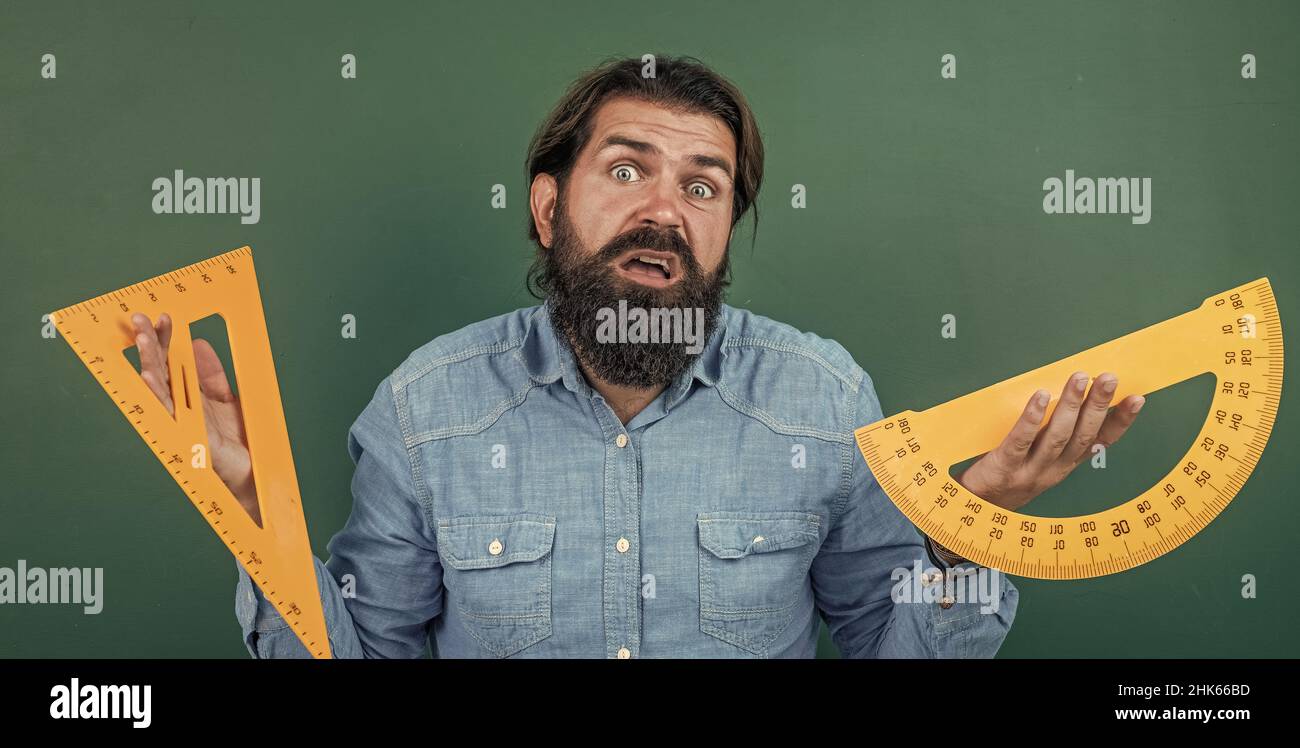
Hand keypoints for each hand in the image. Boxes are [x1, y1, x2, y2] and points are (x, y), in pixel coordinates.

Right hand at [130, 312, 260, 524]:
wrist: (255, 470)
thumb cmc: (239, 437)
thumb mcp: (227, 397)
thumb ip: (212, 373)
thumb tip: (199, 343)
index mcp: (189, 395)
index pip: (172, 361)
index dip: (167, 339)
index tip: (164, 316)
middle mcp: (181, 406)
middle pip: (160, 369)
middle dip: (151, 343)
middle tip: (141, 317)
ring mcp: (181, 420)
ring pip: (158, 387)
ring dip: (149, 361)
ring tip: (143, 336)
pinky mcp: (187, 436)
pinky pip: (169, 413)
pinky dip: (157, 393)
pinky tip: (147, 375)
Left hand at [955, 371, 1144, 510]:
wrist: (973, 512)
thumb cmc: (1004, 478)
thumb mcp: (1035, 462)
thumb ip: (1049, 436)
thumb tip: (1066, 396)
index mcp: (1064, 467)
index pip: (1099, 443)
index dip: (1120, 422)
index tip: (1137, 398)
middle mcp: (1052, 471)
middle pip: (1081, 436)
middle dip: (1098, 406)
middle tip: (1109, 378)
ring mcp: (1029, 471)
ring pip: (1057, 437)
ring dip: (1071, 406)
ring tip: (1080, 378)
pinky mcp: (1004, 468)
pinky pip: (1021, 441)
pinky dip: (1032, 418)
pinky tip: (1040, 396)